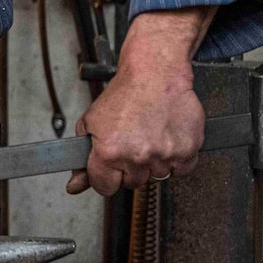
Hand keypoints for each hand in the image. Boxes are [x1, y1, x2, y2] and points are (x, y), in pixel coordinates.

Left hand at [66, 8, 213, 196]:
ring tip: (149, 137)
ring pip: (157, 176)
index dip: (105, 178)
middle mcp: (137, 156)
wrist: (155, 74)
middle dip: (129, 168)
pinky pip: (180, 169)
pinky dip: (175, 158)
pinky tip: (165, 138)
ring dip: (153, 162)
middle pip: (132, 183)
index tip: (109, 171)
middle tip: (131, 145)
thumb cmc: (124, 94)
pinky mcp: (187, 151)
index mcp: (110, 152)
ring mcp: (164, 155)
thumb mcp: (90, 123)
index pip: (104, 187)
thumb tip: (75, 186)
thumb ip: (82, 159)